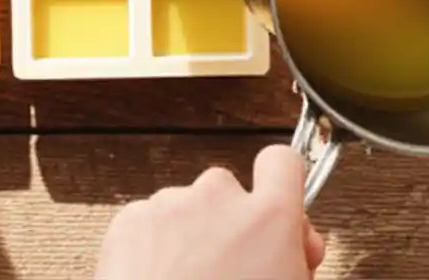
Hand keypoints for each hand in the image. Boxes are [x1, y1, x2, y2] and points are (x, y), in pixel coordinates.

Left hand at [93, 145, 324, 279]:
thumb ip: (297, 257)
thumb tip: (298, 244)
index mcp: (270, 219)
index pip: (283, 162)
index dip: (279, 181)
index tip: (275, 201)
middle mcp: (219, 198)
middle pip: (227, 188)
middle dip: (227, 220)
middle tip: (228, 266)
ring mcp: (170, 205)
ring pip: (184, 206)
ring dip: (187, 234)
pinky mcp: (130, 219)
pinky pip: (149, 221)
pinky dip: (151, 244)